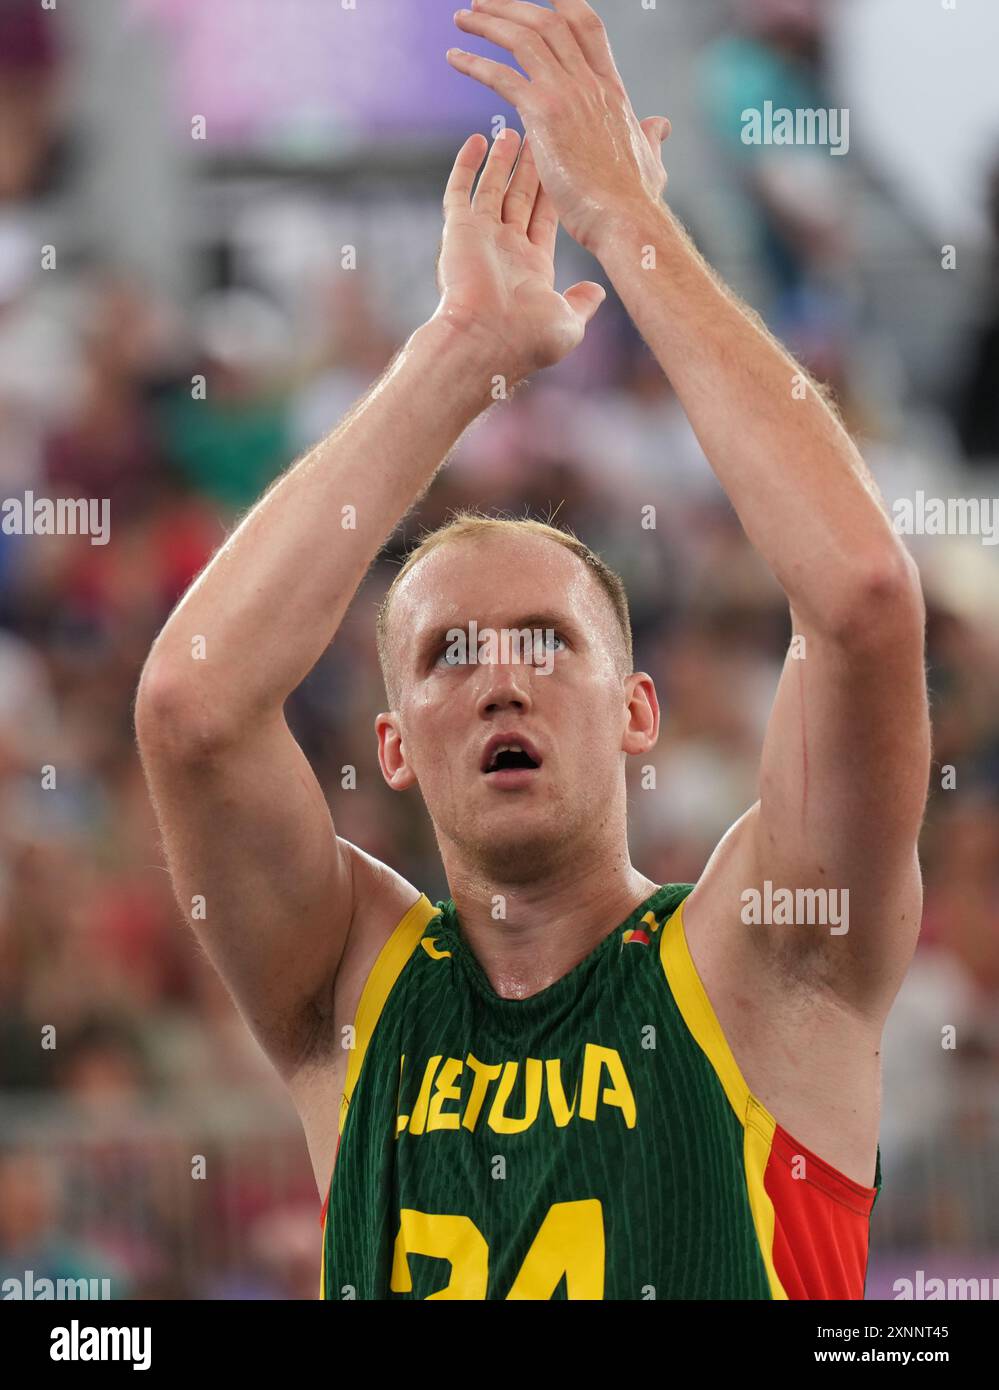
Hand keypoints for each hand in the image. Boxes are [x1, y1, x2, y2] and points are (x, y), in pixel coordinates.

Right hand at [432, 127, 606, 382]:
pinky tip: (477, 141)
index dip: (554, 191)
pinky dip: (468, 165)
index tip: (563, 164)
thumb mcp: (569, 322)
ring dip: (503, 162)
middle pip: (520, 199)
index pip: (545, 218)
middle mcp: (506, 250)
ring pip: (493, 189)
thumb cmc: (528, 338)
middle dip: (530, 169)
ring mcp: (481, 239)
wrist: (487, 342)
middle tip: (538, 136)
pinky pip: (460, 190)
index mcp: (533, 267)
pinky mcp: (458, 231)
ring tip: (512, 132)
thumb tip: (597, 292)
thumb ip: (582, 302)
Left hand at [448, 0, 669, 256]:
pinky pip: (502, 76)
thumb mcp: (649, 158)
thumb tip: (658, 126)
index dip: (562, 2)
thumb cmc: (636, 200)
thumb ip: (649, 137)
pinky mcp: (545, 114)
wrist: (627, 218)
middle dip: (514, 5)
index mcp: (611, 89)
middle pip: (549, 22)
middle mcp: (589, 82)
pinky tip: (454, 57)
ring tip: (463, 17)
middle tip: (485, 1)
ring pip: (524, 38)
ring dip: (489, 22)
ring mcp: (567, 94)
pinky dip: (475, 63)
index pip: (586, 28)